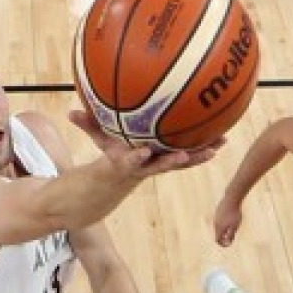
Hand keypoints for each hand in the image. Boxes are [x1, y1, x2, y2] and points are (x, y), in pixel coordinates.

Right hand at [67, 110, 223, 178]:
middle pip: (165, 164)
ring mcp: (161, 165)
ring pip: (183, 162)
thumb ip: (87, 126)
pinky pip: (190, 154)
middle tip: (191, 154)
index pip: (132, 160)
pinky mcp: (171, 160)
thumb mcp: (97, 141)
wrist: (119, 180)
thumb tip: (70, 111)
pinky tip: (222, 137)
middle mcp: (148, 165)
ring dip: (200, 155)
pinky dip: (204, 147)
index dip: (136, 158)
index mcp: (129, 161)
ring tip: (219, 146)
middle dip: (178, 160)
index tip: (142, 152)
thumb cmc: (110, 154)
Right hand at [213, 195, 242, 246]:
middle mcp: (215, 223)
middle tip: (231, 238)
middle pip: (217, 234)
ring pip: (218, 227)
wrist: (231, 198)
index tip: (229, 244)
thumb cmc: (234, 213)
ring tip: (232, 228)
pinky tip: (230, 220)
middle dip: (223, 238)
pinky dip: (223, 224)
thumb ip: (231, 235)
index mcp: (218, 228)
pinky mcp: (217, 211)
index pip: (217, 240)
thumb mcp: (235, 226)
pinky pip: (219, 220)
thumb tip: (227, 243)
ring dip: (223, 230)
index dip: (222, 244)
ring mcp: (215, 216)